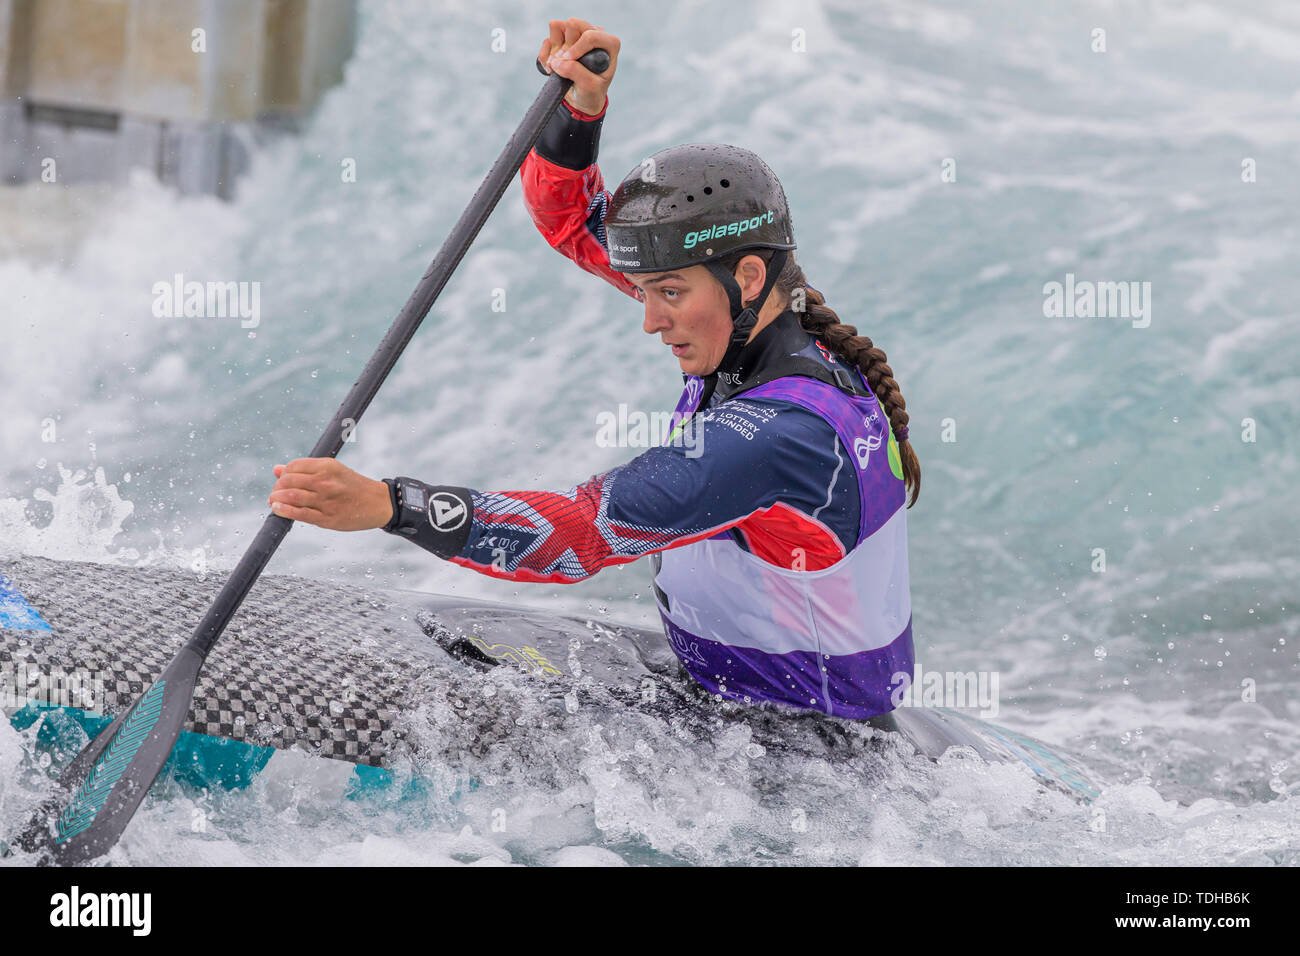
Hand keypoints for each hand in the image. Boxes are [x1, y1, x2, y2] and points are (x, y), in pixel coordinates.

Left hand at [267, 458, 393, 531]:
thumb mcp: (333, 471)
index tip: (283, 481)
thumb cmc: (353, 486)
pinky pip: (299, 514)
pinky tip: (277, 509)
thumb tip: (276, 469)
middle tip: (276, 493)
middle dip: (277, 488)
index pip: (293, 466)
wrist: (379, 503)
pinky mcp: (327, 518)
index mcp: (327, 466)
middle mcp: (326, 482)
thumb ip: (305, 470)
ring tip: (273, 501)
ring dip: (276, 499)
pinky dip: (283, 511)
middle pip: (288, 482)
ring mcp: (326, 501)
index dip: (284, 474)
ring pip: (291, 497)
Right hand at [538, 17, 619, 114]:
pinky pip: (547, 39)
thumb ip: (576, 72)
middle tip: (565, 65)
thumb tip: (557, 61)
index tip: (568, 63)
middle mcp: (594, 33)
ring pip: (558, 26)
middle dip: (565, 46)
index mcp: (609, 43)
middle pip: (573, 24)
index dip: (576, 49)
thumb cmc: (592, 92)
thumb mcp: (589, 87)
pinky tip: (552, 68)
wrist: (582, 98)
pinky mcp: (562, 38)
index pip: (590, 35)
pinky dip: (546, 55)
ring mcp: (577, 33)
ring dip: (555, 48)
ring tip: (559, 66)